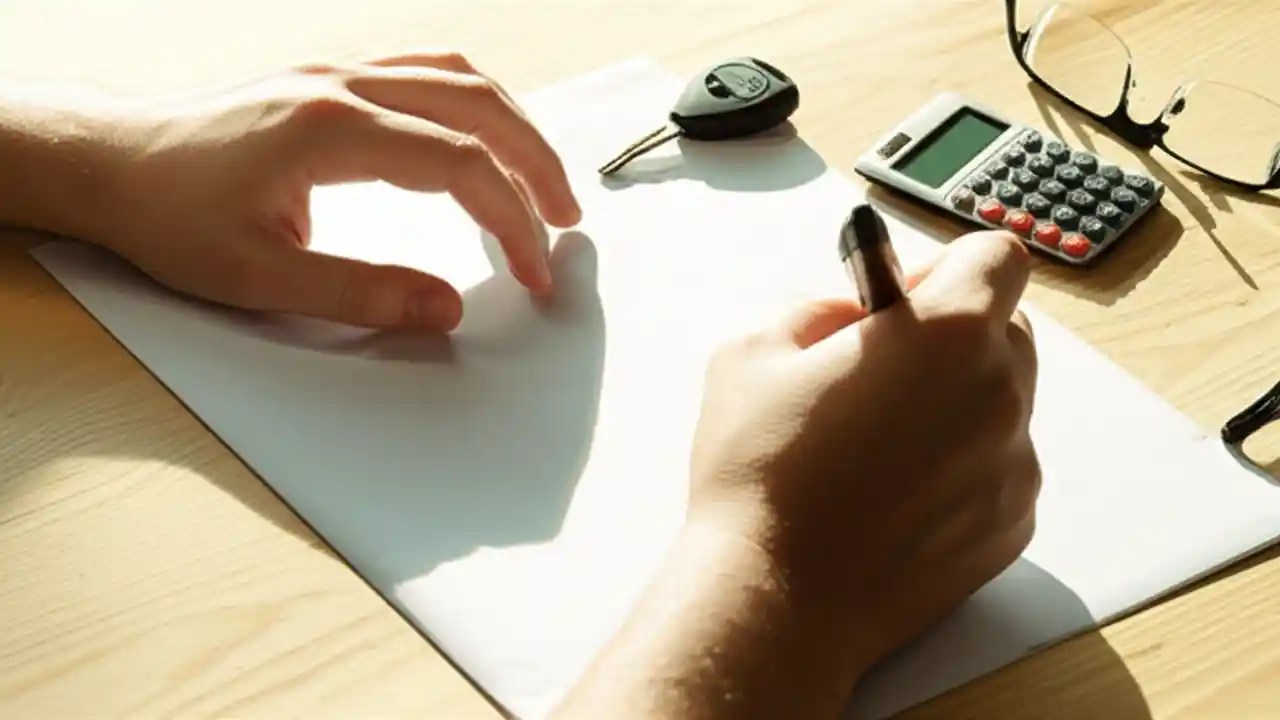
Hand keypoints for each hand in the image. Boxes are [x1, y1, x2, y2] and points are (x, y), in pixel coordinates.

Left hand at [20, 51, 580, 330]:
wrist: (113, 164)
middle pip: (479, 107)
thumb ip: (360, 294)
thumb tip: (445, 307)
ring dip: (515, 127)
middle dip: (536, 166)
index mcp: (331, 130)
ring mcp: (337, 75)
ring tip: (542, 182)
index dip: (511, 220)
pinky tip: (485, 136)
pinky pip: (426, 72)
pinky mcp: (331, 81)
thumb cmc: (171, 214)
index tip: (532, 269)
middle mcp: (342, 87)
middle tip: (566, 221)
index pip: (460, 164)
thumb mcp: (259, 278)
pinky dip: (475, 105)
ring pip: (459, 78)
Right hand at [691, 230, 1038, 681]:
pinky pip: (999, 467)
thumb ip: (816, 311)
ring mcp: (1013, 465)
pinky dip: (960, 466)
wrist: (776, 597)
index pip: (996, 257)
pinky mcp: (1011, 524)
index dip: (945, 267)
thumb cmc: (760, 475)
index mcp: (947, 332)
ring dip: (956, 401)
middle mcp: (999, 393)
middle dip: (953, 333)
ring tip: (880, 441)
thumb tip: (849, 314)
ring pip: (1003, 401)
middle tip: (883, 367)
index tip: (901, 297)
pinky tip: (893, 493)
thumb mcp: (753, 354)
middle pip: (1008, 328)